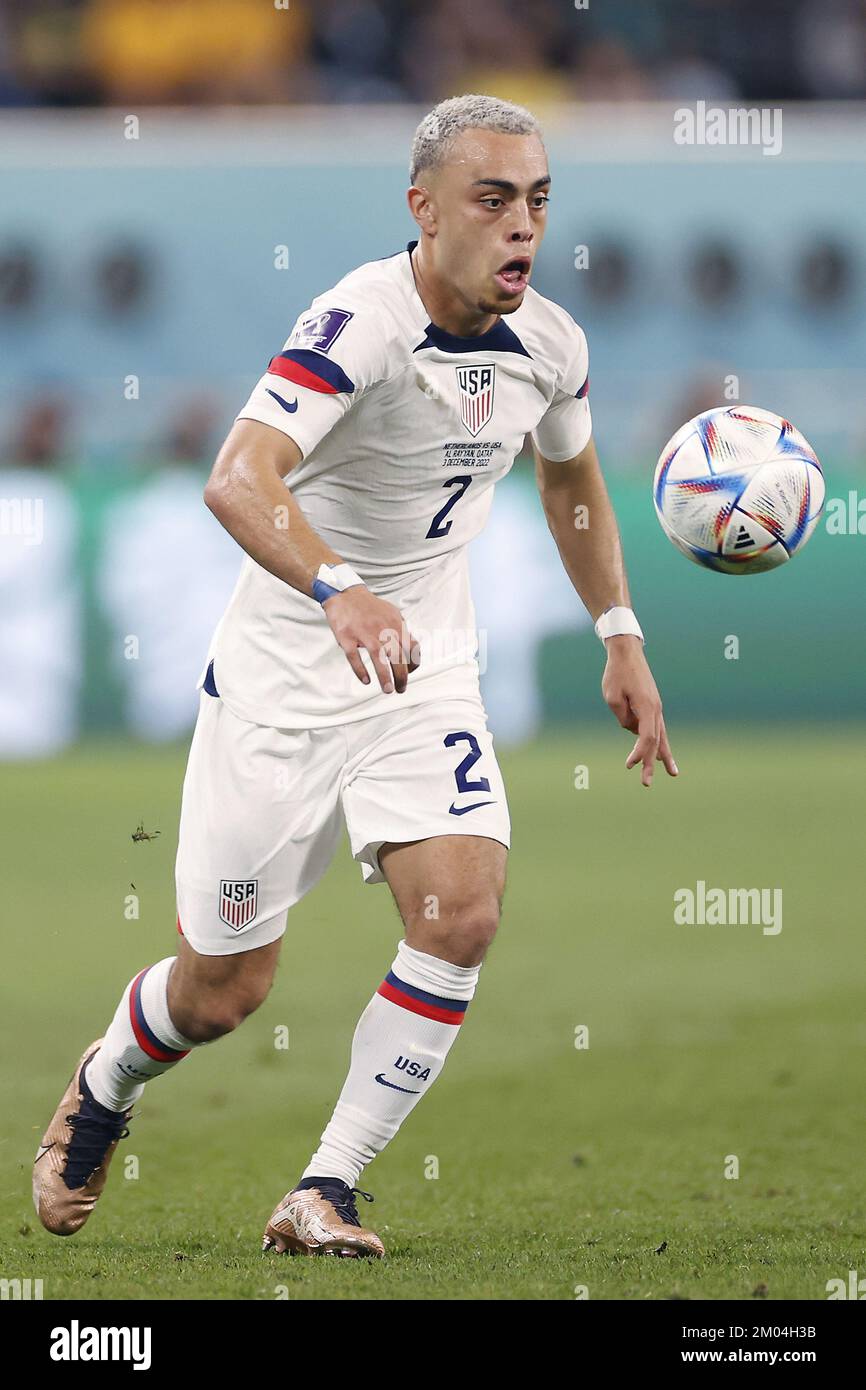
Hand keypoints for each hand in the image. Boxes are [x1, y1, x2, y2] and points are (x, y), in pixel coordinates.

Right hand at [323, 587, 420, 693]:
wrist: (345, 594)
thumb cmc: (370, 607)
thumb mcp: (392, 614)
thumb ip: (402, 631)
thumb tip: (412, 650)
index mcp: (395, 624)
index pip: (411, 647)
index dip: (413, 663)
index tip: (410, 673)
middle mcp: (382, 629)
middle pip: (397, 656)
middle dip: (401, 676)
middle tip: (401, 689)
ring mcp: (364, 633)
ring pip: (378, 658)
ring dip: (385, 676)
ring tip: (388, 690)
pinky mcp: (347, 636)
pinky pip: (354, 656)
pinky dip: (360, 670)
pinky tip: (366, 680)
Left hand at [600, 636, 677, 787]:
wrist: (627, 652)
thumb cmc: (617, 673)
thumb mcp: (612, 697)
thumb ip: (622, 717)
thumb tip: (631, 729)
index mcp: (647, 707)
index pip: (646, 737)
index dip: (639, 753)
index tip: (629, 765)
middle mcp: (656, 709)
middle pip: (656, 742)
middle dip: (651, 763)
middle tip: (646, 784)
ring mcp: (656, 708)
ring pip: (661, 737)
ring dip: (664, 756)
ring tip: (673, 773)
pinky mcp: (652, 706)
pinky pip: (657, 729)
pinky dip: (660, 743)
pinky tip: (663, 755)